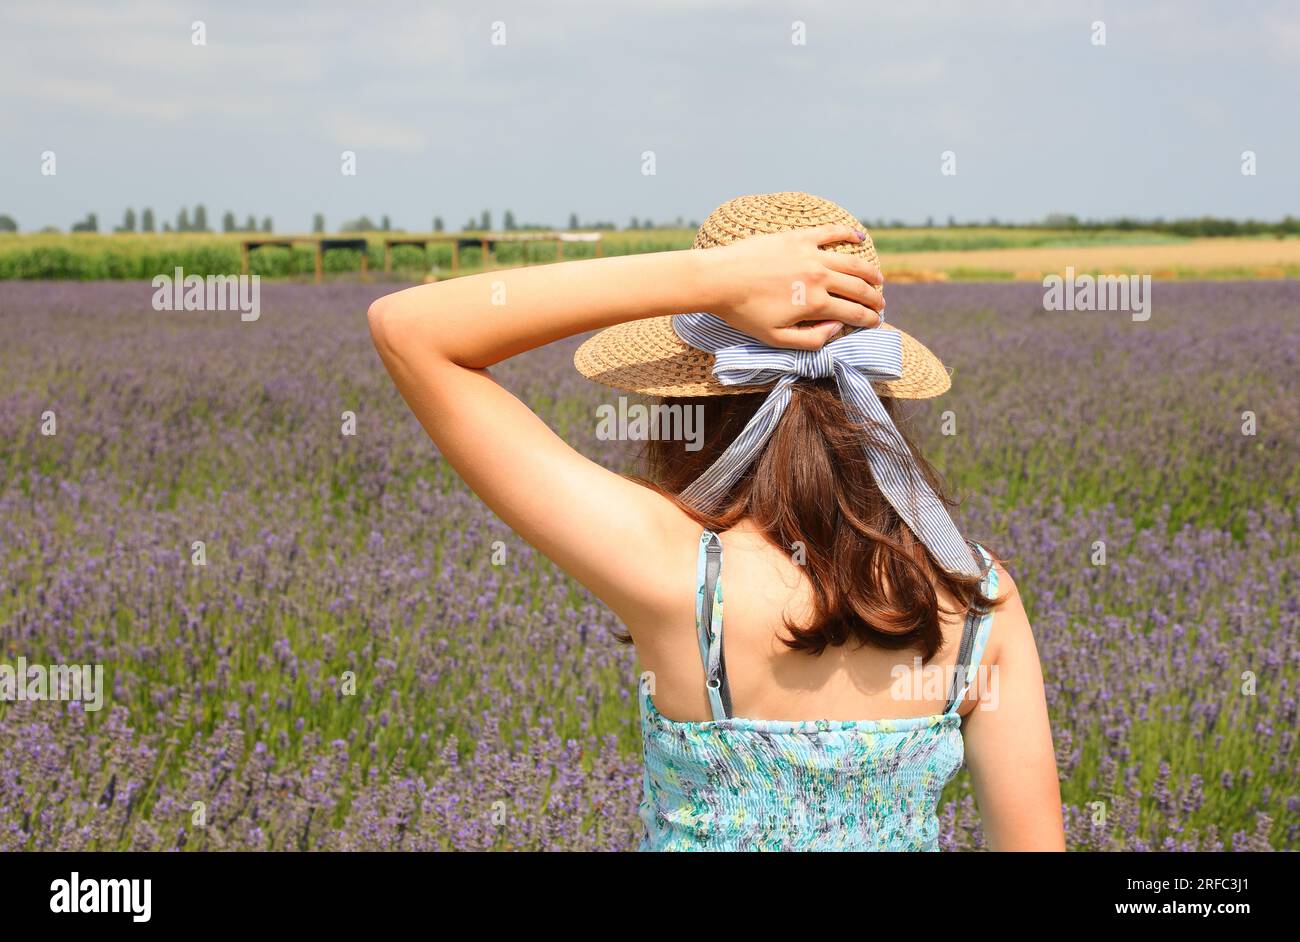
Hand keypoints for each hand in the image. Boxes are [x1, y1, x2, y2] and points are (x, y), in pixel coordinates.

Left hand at [696, 224, 884, 348]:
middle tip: (880, 305)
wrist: (719, 279)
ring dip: (870, 271)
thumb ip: (811, 340)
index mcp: (815, 304)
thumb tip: (836, 328)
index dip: (869, 320)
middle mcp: (820, 277)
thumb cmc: (744, 313)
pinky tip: (860, 236)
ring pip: (852, 261)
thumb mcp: (775, 339)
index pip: (854, 313)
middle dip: (874, 299)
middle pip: (859, 288)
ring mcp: (811, 254)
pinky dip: (848, 232)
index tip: (876, 323)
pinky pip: (830, 231)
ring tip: (878, 279)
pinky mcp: (798, 237)